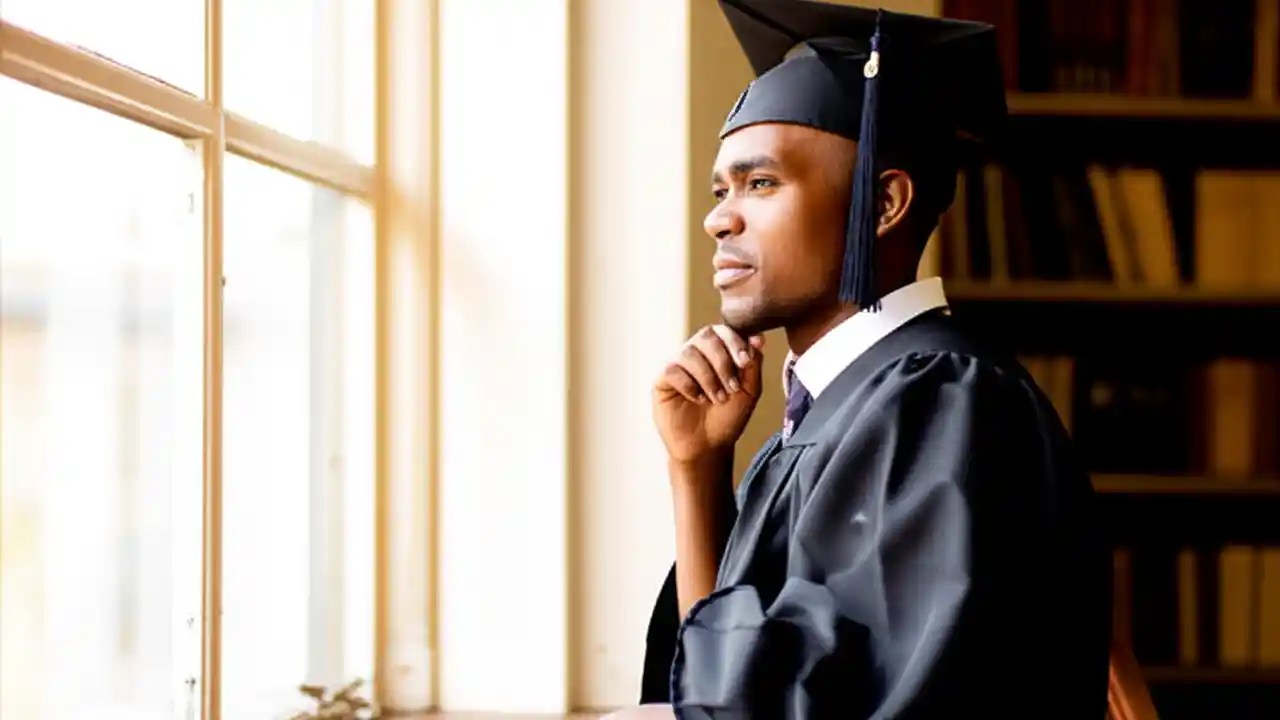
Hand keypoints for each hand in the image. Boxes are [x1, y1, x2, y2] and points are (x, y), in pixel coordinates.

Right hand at [653, 325, 764, 463]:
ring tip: (717, 399)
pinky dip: (689, 385)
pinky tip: (698, 399)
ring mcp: (678, 364)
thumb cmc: (728, 418)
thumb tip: (757, 338)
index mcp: (718, 351)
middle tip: (732, 387)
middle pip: (706, 336)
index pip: (724, 330)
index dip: (735, 341)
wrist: (708, 446)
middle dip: (723, 361)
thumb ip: (753, 364)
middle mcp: (697, 353)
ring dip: (708, 378)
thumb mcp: (749, 391)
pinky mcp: (662, 380)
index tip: (746, 361)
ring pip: (689, 353)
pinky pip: (673, 369)